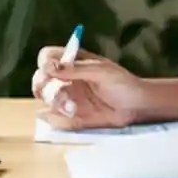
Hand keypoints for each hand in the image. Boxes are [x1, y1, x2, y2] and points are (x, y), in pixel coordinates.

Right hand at [31, 46, 149, 129]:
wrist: (136, 106)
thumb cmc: (122, 83)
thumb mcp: (101, 71)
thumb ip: (75, 69)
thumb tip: (48, 66)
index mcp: (72, 63)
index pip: (47, 57)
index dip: (44, 63)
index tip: (51, 71)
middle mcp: (65, 79)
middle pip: (40, 80)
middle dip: (45, 87)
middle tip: (60, 94)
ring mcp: (66, 98)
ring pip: (45, 100)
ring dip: (54, 103)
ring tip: (72, 109)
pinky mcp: (70, 117)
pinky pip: (54, 120)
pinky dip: (56, 120)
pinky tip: (69, 117)